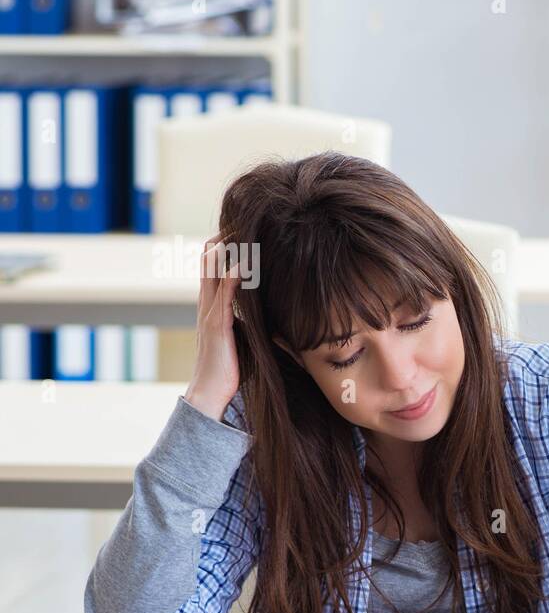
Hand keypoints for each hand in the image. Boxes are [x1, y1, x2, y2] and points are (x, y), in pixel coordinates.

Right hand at [184, 233, 243, 421]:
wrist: (212, 392)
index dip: (224, 246)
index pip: (214, 267)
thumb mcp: (244, 336)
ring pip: (213, 274)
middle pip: (209, 262)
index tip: (242, 229)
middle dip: (222, 240)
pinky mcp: (217, 327)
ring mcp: (210, 314)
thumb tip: (276, 309)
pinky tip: (241, 265)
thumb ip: (252, 319)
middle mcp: (208, 305)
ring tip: (240, 231)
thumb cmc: (231, 367)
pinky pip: (223, 298)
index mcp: (214, 306)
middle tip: (239, 219)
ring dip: (226, 252)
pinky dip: (231, 280)